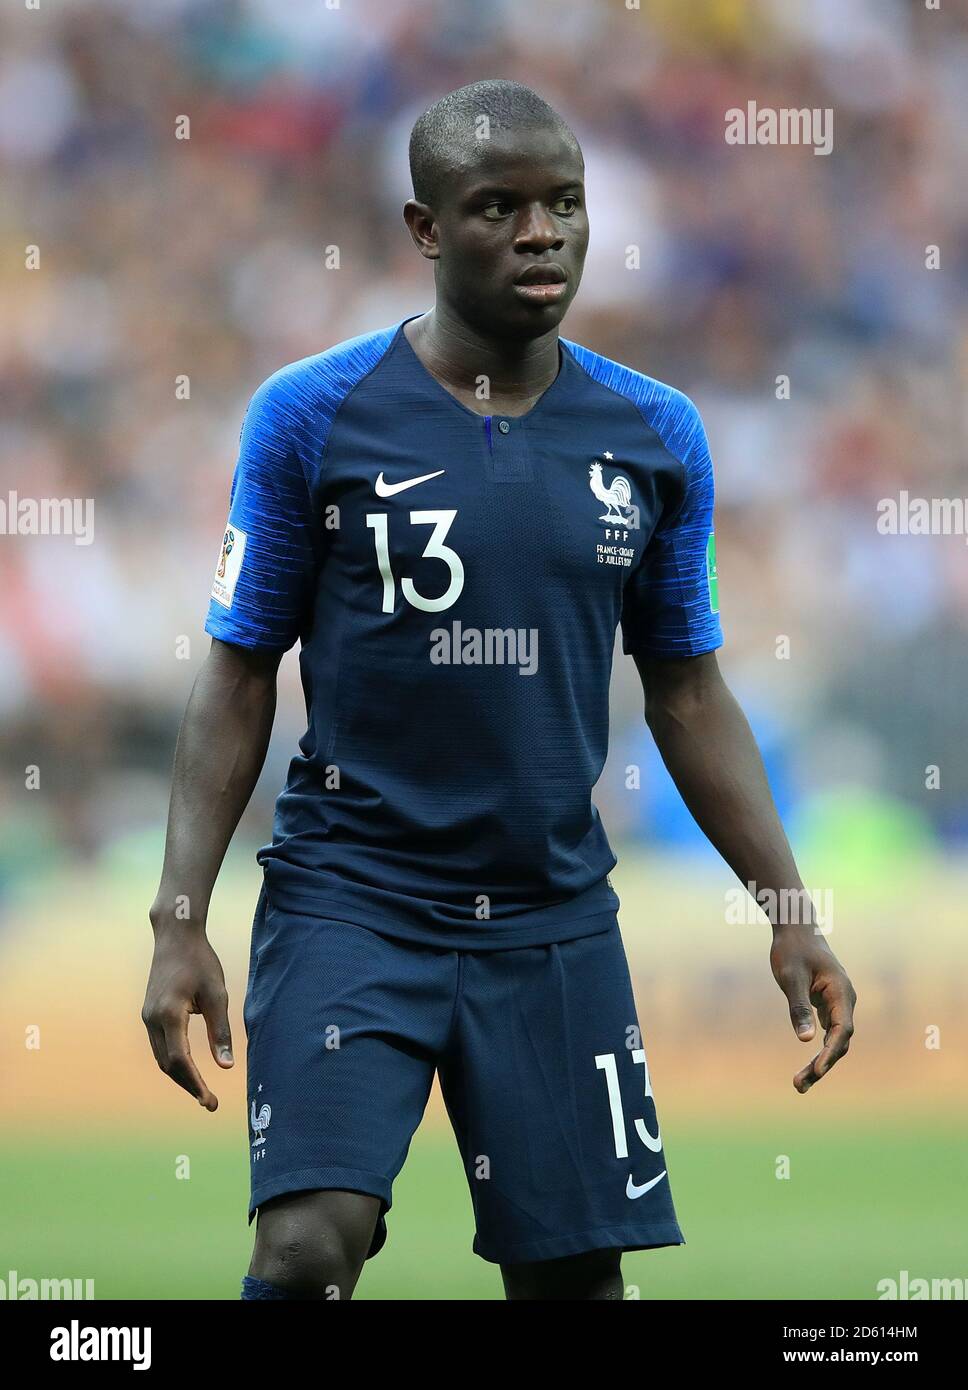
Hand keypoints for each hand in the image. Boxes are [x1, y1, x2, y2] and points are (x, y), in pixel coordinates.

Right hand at [142, 921, 233, 1109]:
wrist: (175, 936)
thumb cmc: (200, 962)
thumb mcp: (217, 995)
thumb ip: (220, 1031)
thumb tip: (226, 1066)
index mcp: (169, 1015)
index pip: (180, 1061)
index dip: (195, 1084)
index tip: (210, 1101)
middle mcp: (152, 1019)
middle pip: (167, 1065)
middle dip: (188, 1085)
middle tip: (208, 1102)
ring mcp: (147, 1016)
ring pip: (160, 1057)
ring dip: (179, 1076)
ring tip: (201, 1090)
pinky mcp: (148, 1013)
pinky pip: (159, 1045)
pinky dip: (173, 1061)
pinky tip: (188, 1068)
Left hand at [770, 926, 855, 1092]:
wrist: (795, 928)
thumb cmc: (792, 949)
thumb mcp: (791, 977)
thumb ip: (798, 1007)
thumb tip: (805, 1040)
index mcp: (842, 993)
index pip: (842, 1031)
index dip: (831, 1053)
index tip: (817, 1070)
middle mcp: (845, 1001)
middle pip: (839, 1042)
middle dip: (822, 1065)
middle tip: (799, 1086)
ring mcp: (838, 1004)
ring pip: (834, 1041)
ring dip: (821, 1062)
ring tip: (800, 1084)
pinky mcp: (827, 1006)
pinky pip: (828, 1034)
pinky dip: (818, 1050)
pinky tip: (808, 1068)